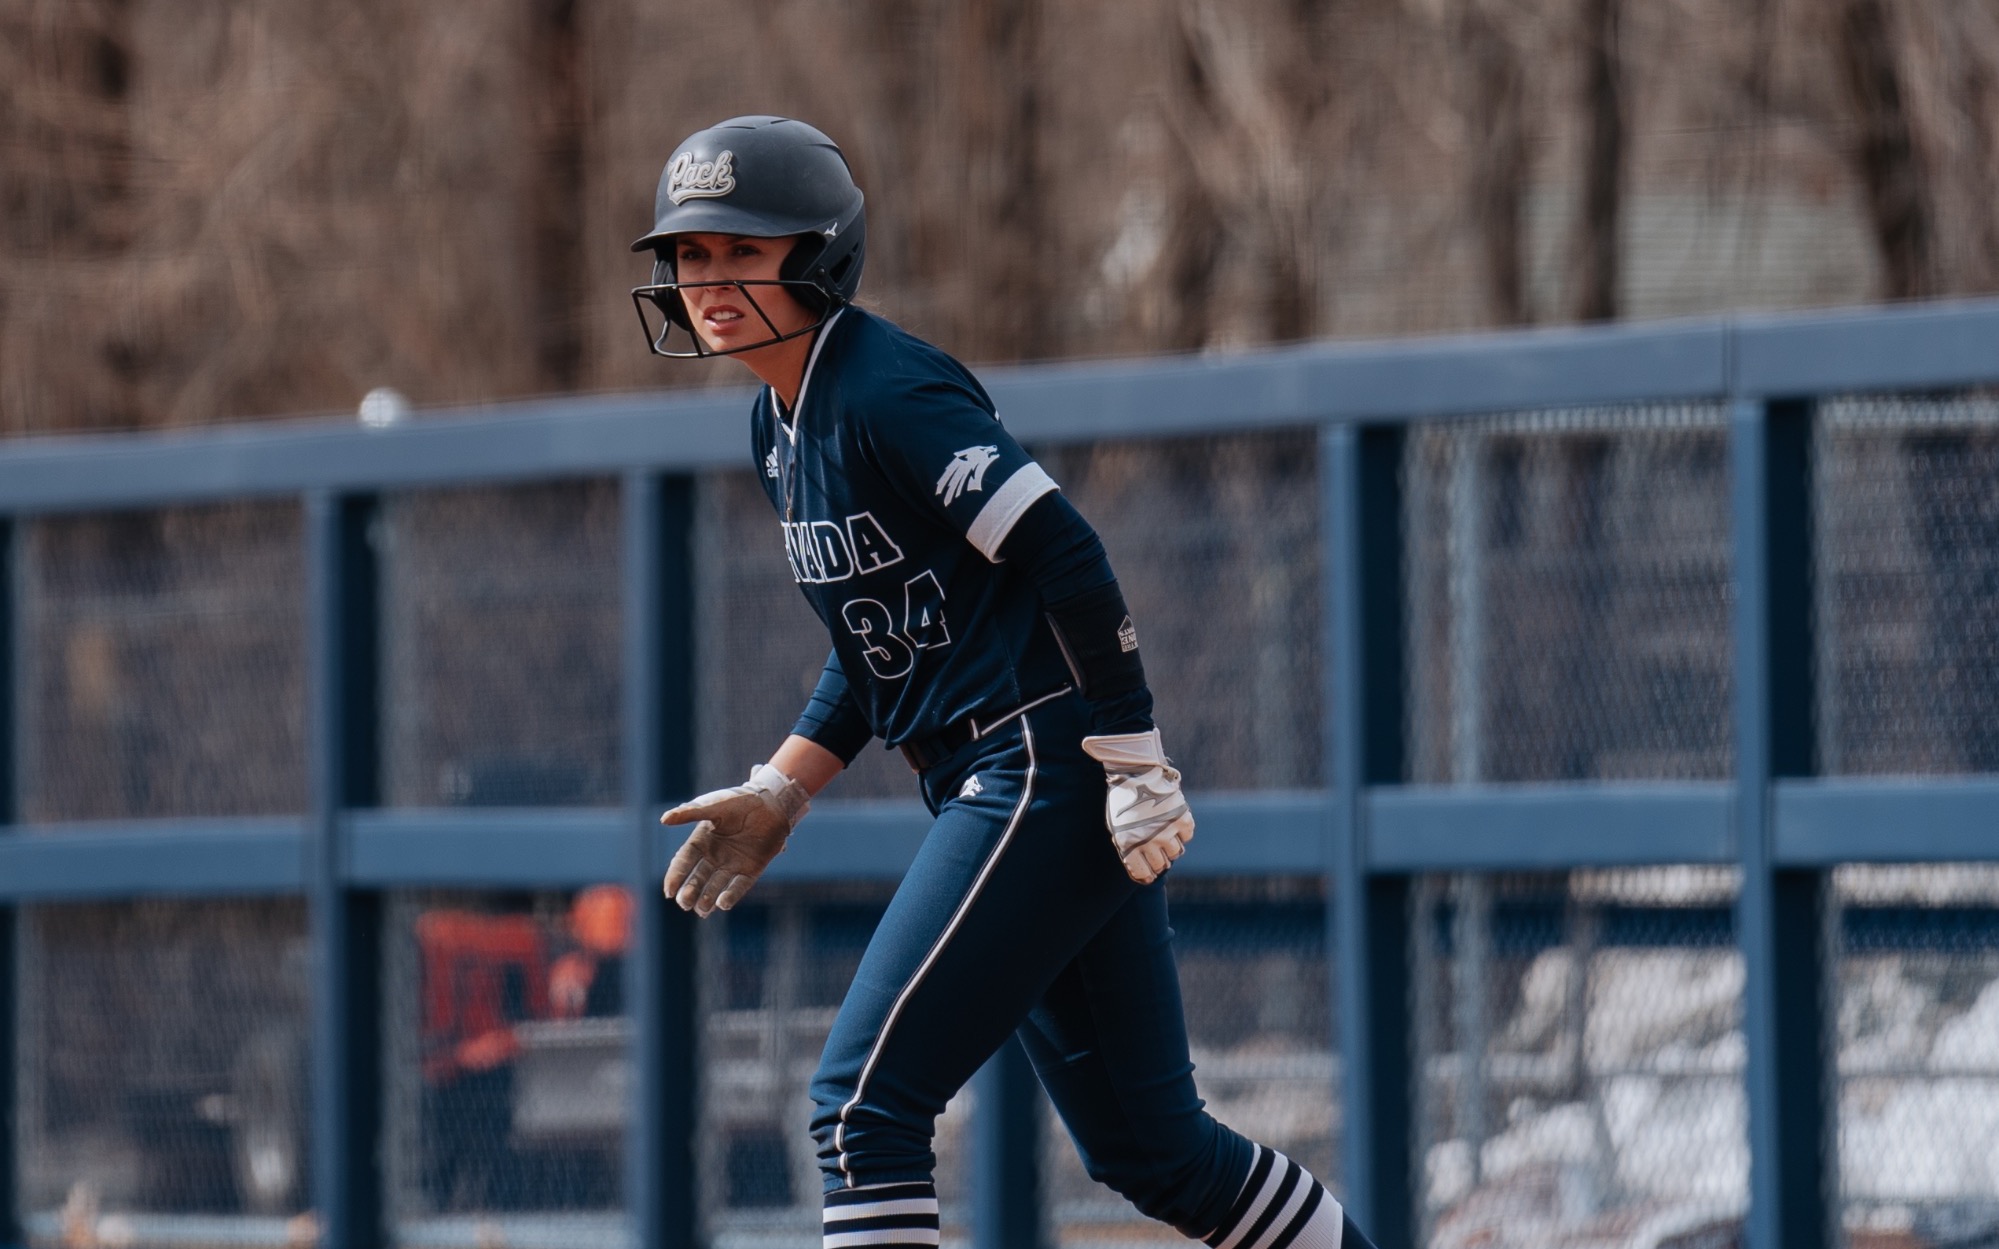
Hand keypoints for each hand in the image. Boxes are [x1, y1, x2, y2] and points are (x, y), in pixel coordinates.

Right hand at [660, 763, 809, 915]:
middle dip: (690, 892)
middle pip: (698, 878)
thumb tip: (664, 820)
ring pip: (716, 886)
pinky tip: (723, 904)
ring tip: (702, 909)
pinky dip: (731, 895)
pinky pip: (739, 886)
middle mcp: (715, 856)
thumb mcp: (713, 806)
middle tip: (684, 903)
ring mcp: (733, 864)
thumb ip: (690, 813)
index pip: (684, 862)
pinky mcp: (751, 869)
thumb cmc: (739, 800)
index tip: (669, 892)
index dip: (676, 876)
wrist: (771, 802)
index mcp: (701, 841)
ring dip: (708, 898)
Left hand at [1080, 728, 1194, 883]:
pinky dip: (1182, 832)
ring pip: (1176, 852)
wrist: (1134, 773)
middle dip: (1158, 860)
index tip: (1149, 871)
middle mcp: (1149, 841)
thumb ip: (1127, 849)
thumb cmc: (1122, 801)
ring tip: (1164, 835)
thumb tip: (1141, 870)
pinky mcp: (1181, 818)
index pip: (1143, 874)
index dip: (1147, 874)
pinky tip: (1173, 823)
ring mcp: (1167, 830)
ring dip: (1170, 846)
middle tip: (1156, 850)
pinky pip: (1187, 836)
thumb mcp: (1116, 827)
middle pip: (1161, 865)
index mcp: (1129, 846)